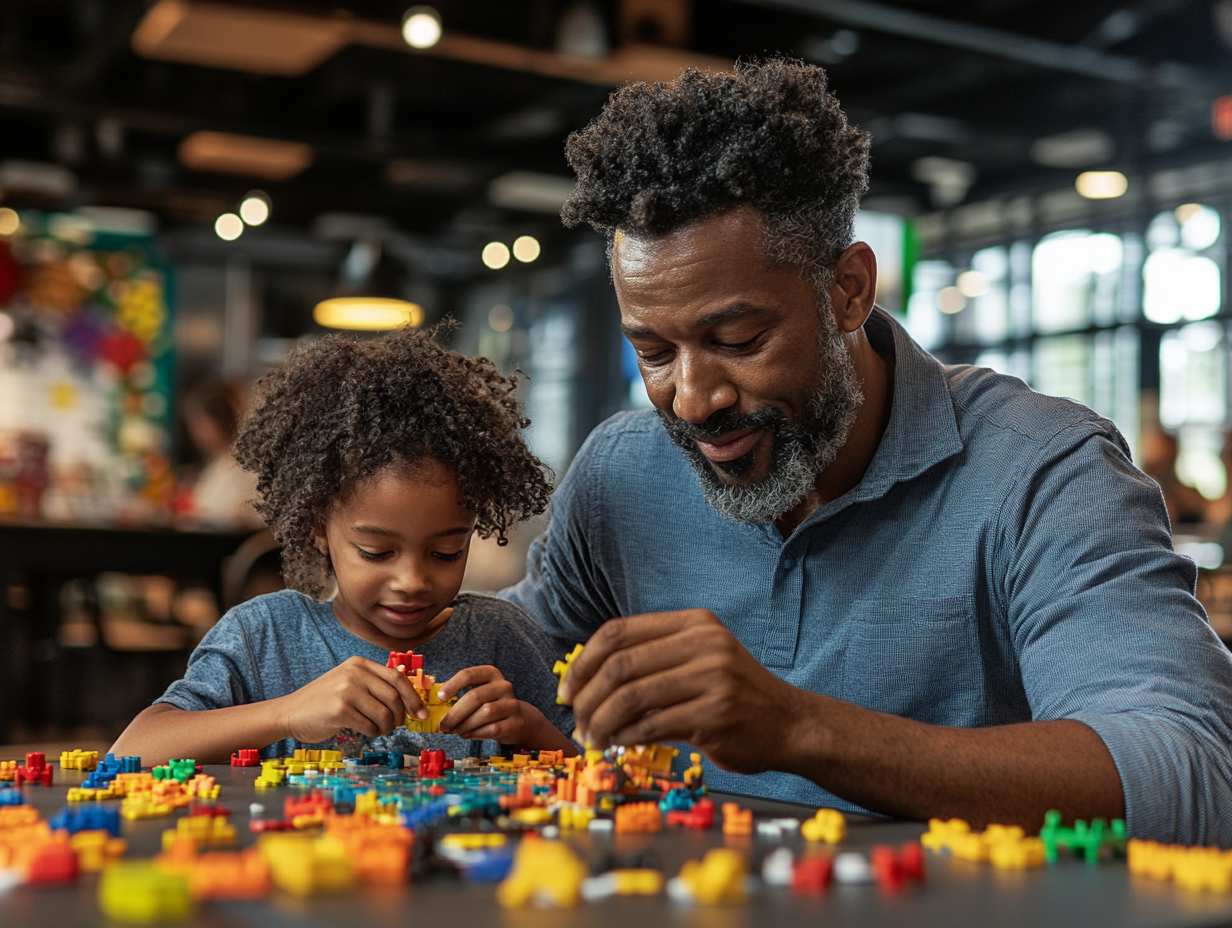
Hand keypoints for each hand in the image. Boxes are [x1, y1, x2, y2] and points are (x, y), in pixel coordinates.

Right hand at [275, 656, 425, 742]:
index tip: (421, 713)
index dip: (413, 697)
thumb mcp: (350, 683)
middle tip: (395, 725)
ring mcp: (346, 690)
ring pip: (384, 714)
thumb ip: (374, 685)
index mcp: (359, 663)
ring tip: (378, 729)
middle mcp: (354, 673)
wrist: (290, 712)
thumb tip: (410, 698)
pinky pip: (370, 725)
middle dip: (400, 716)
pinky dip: (373, 733)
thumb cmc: (324, 701)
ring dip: (386, 727)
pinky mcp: (340, 710)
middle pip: (394, 697)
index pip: (397, 678)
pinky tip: (365, 731)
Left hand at [436, 665, 535, 743]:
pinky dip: (476, 734)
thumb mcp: (478, 693)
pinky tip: (469, 734)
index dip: (453, 685)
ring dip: (466, 725)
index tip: (440, 698)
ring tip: (457, 731)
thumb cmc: (490, 705)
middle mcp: (503, 686)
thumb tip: (435, 704)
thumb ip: (459, 695)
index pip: (469, 674)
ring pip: (484, 713)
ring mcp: (511, 704)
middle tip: (443, 726)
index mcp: (491, 674)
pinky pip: (492, 729)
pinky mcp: (515, 722)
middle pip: (475, 697)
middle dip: (455, 713)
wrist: (517, 720)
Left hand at [559, 609, 805, 773]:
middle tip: (576, 720)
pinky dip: (625, 738)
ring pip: (631, 697)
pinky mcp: (716, 714)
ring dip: (601, 722)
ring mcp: (713, 678)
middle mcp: (704, 643)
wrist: (791, 724)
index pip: (618, 631)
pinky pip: (652, 726)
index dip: (584, 661)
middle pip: (620, 664)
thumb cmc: (734, 695)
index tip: (568, 689)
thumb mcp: (700, 659)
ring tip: (592, 738)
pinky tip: (617, 746)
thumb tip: (587, 679)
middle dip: (587, 696)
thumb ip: (654, 659)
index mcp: (693, 623)